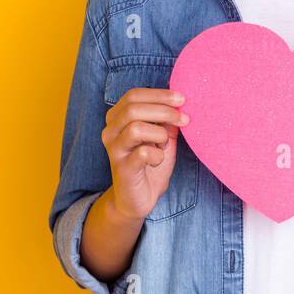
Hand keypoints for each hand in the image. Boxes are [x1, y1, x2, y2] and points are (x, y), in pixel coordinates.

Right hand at [101, 88, 188, 220]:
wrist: (137, 198)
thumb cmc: (149, 163)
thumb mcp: (161, 136)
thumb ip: (167, 119)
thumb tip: (181, 101)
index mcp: (117, 119)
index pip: (133, 95)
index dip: (159, 94)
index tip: (182, 99)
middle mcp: (110, 132)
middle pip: (133, 108)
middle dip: (164, 111)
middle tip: (184, 119)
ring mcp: (114, 150)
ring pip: (136, 128)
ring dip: (159, 135)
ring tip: (163, 146)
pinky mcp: (122, 169)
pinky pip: (143, 153)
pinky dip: (157, 155)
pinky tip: (157, 160)